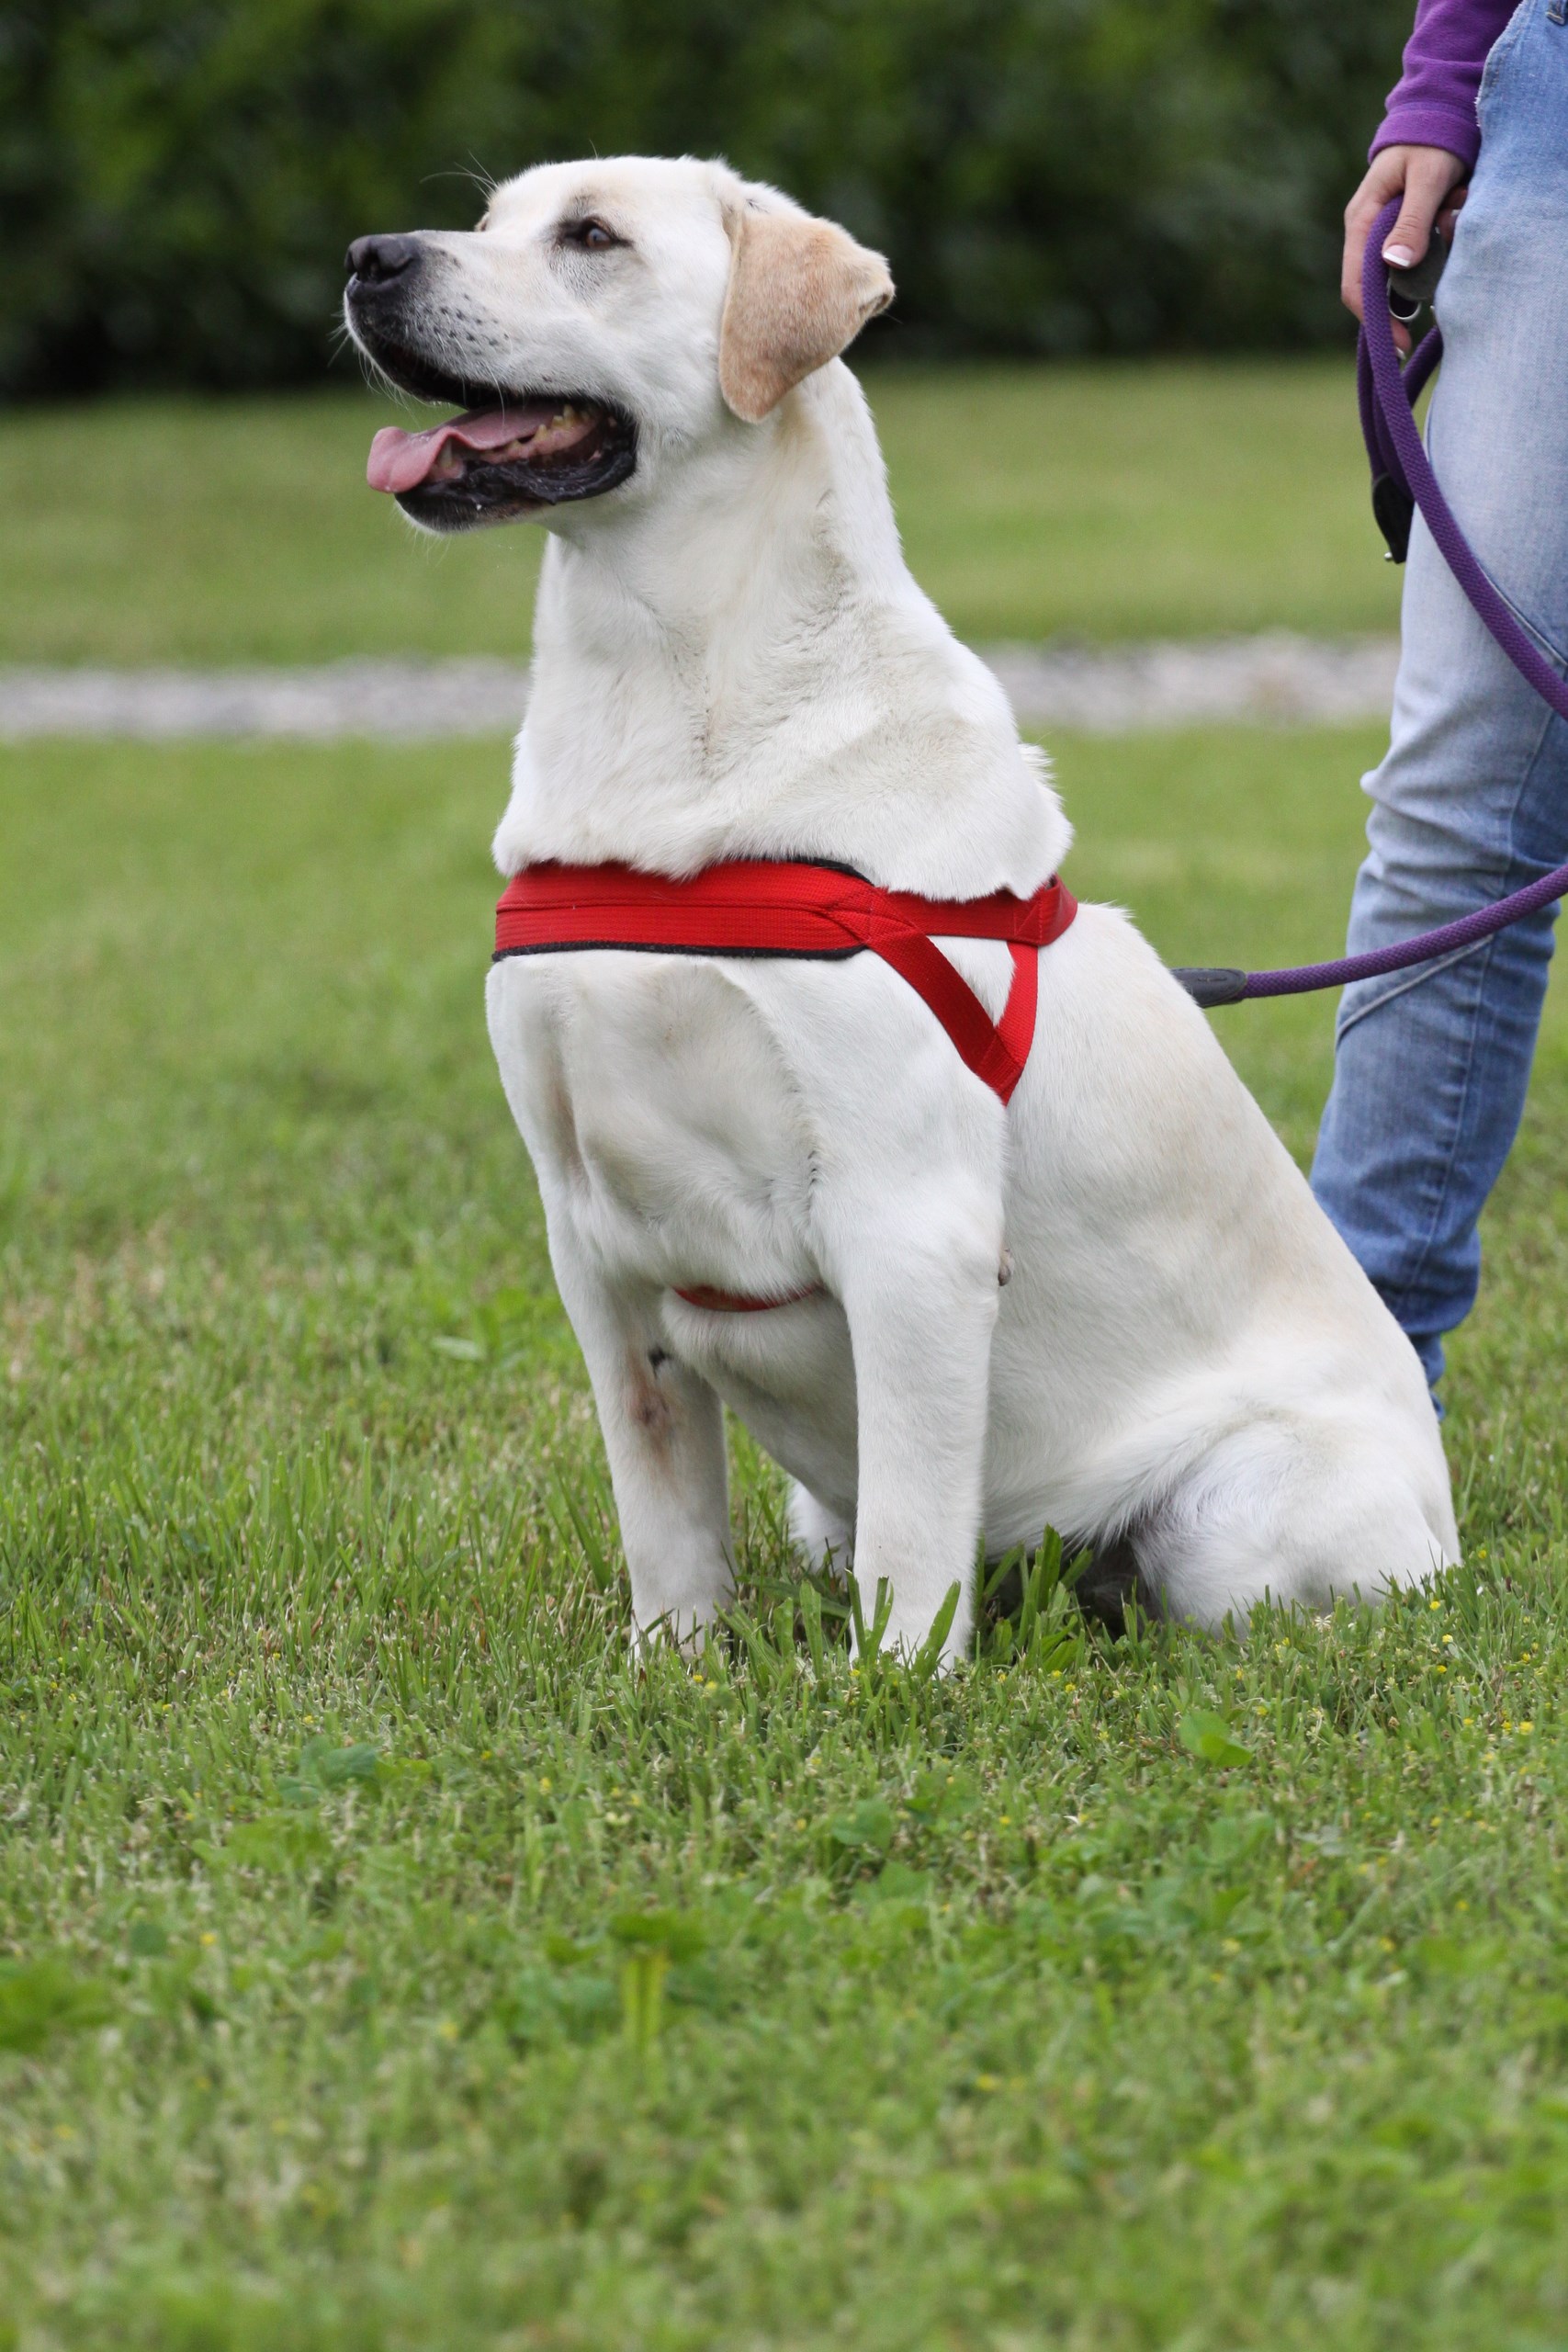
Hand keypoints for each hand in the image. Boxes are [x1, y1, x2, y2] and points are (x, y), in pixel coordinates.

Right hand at [1343, 144, 1468, 350]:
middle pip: (1372, 288)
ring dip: (1424, 271)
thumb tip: (1395, 267)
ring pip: (1393, 275)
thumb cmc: (1432, 143)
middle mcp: (1363, 232)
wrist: (1436, 115)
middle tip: (1432, 309)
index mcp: (1361, 220)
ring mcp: (1377, 234)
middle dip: (1404, 298)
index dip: (1375, 318)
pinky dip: (1429, 258)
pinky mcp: (1394, 233)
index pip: (1356, 285)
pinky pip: (1407, 261)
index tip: (1401, 341)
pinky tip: (1446, 237)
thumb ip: (1412, 221)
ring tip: (1447, 234)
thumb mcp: (1427, 179)